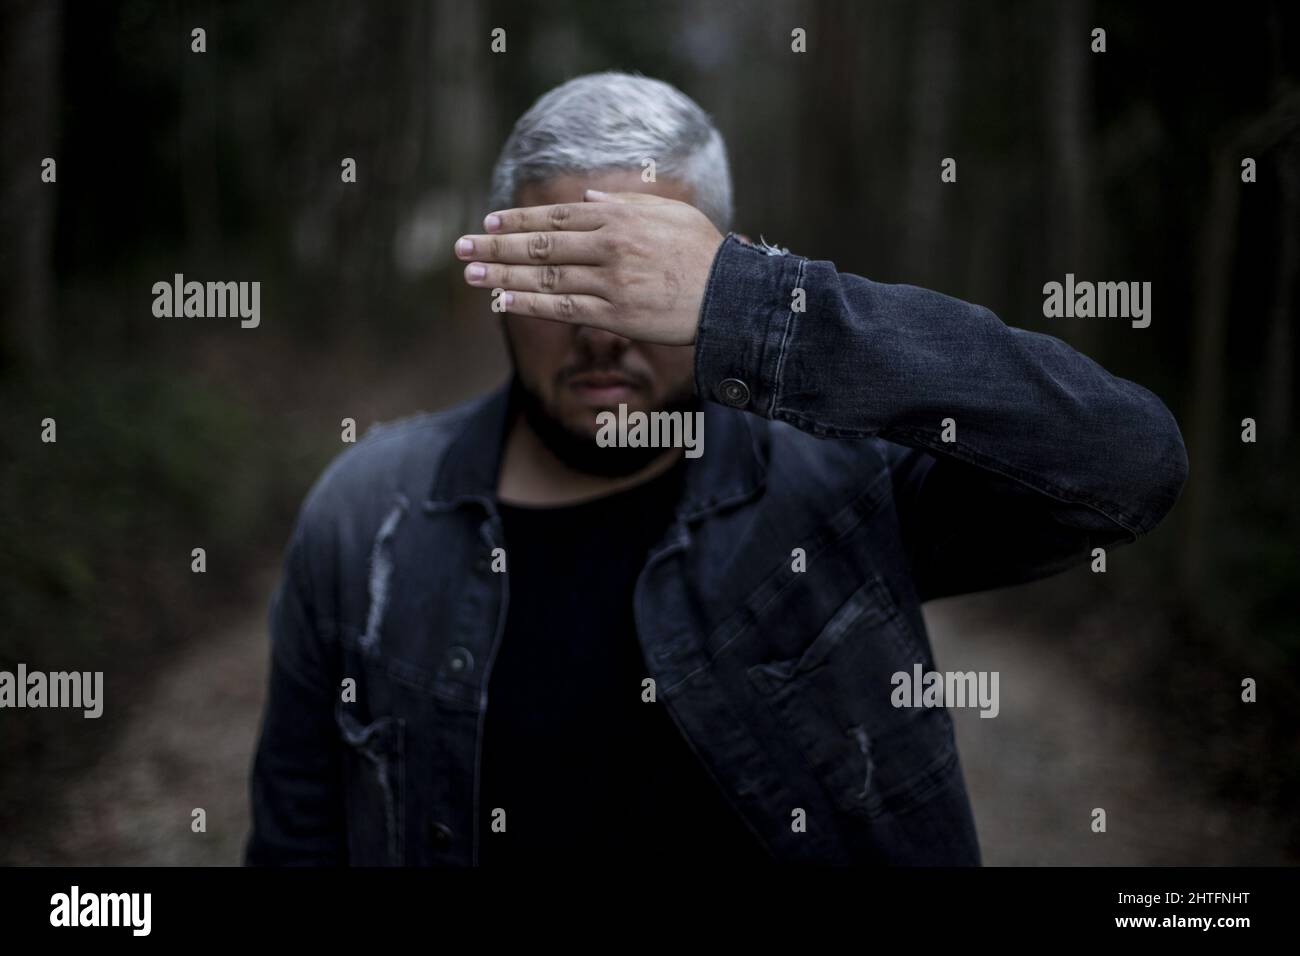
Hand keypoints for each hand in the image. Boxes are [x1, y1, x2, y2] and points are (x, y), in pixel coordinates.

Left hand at [454, 190, 724, 345]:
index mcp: (618, 216)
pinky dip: (530, 302)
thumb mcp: (668, 213)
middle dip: (496, 245)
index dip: (517, 219)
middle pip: (540, 243)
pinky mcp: (615, 313)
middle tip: (461, 247)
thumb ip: (624, 202)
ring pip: (545, 275)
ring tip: (472, 274)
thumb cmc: (703, 252)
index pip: (555, 216)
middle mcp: (608, 245)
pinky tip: (503, 300)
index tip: (489, 222)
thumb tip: (586, 197)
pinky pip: (563, 308)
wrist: (730, 295)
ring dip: (503, 274)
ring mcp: (609, 280)